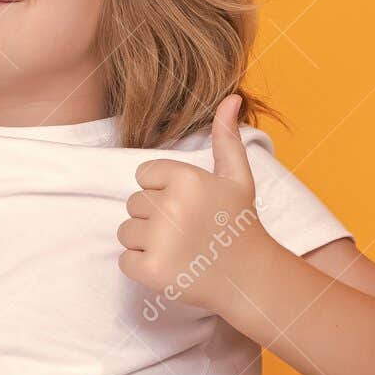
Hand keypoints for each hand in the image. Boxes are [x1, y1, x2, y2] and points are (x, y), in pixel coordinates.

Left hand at [116, 95, 280, 317]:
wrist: (249, 278)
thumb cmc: (240, 224)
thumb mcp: (237, 177)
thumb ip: (226, 137)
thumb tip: (231, 97)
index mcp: (186, 178)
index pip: (144, 175)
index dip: (163, 191)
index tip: (188, 207)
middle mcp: (171, 206)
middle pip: (133, 204)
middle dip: (154, 218)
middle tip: (186, 230)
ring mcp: (160, 241)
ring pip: (126, 232)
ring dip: (145, 242)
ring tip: (178, 248)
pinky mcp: (151, 270)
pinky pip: (124, 261)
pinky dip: (141, 266)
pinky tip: (170, 266)